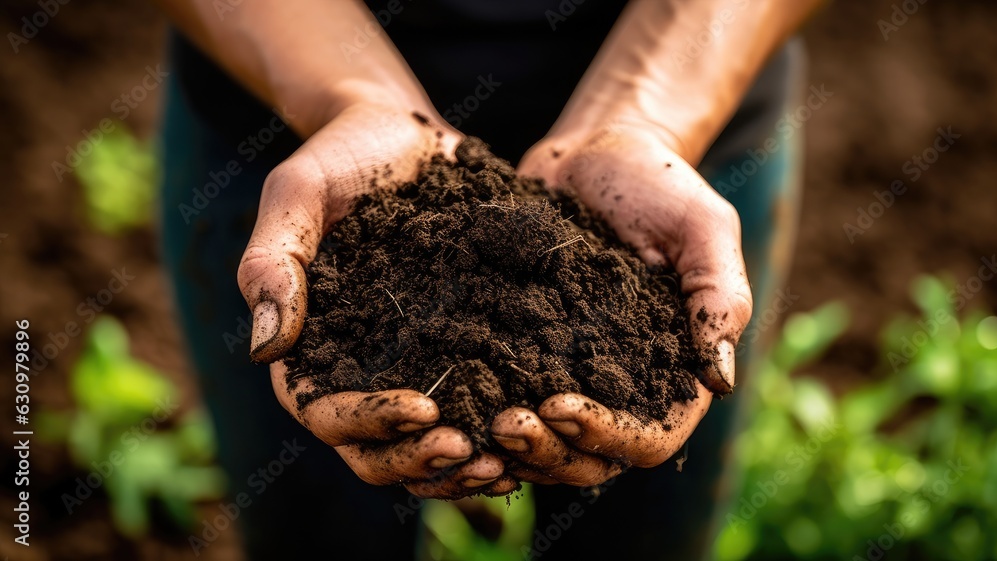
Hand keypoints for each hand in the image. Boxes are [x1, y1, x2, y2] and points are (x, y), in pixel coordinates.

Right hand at [237, 102, 515, 497]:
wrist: (403, 132)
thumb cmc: (340, 157)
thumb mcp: (296, 194)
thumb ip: (273, 263)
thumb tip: (266, 349)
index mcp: (311, 347)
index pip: (326, 414)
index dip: (372, 423)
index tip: (424, 410)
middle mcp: (360, 369)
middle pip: (377, 450)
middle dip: (422, 461)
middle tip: (476, 452)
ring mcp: (411, 365)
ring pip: (426, 445)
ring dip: (462, 466)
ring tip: (512, 458)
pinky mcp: (461, 348)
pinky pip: (475, 406)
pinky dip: (497, 429)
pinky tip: (538, 427)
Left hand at [491, 121, 751, 484]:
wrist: (594, 149)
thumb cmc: (658, 183)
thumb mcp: (703, 227)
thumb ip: (718, 295)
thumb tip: (720, 378)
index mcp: (671, 371)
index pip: (649, 439)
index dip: (608, 439)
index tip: (560, 409)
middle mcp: (620, 385)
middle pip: (590, 459)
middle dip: (548, 452)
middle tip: (503, 423)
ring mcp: (568, 371)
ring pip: (542, 444)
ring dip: (510, 446)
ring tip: (472, 421)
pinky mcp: (522, 349)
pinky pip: (502, 397)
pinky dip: (479, 413)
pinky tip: (446, 403)